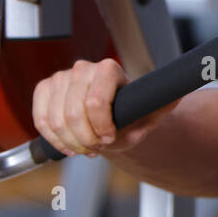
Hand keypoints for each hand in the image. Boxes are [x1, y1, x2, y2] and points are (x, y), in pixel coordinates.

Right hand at [32, 58, 177, 157]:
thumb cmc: (133, 114)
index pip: (95, 102)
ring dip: (71, 142)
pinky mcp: (45, 89)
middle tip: (98, 147)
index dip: (101, 127)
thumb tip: (176, 95)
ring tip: (87, 148)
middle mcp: (83, 68)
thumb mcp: (153, 112)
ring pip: (55, 120)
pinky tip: (70, 146)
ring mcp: (61, 78)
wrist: (116, 116)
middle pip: (73, 114)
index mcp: (109, 69)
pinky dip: (54, 139)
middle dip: (86, 139)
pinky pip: (41, 120)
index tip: (111, 138)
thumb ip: (165, 104)